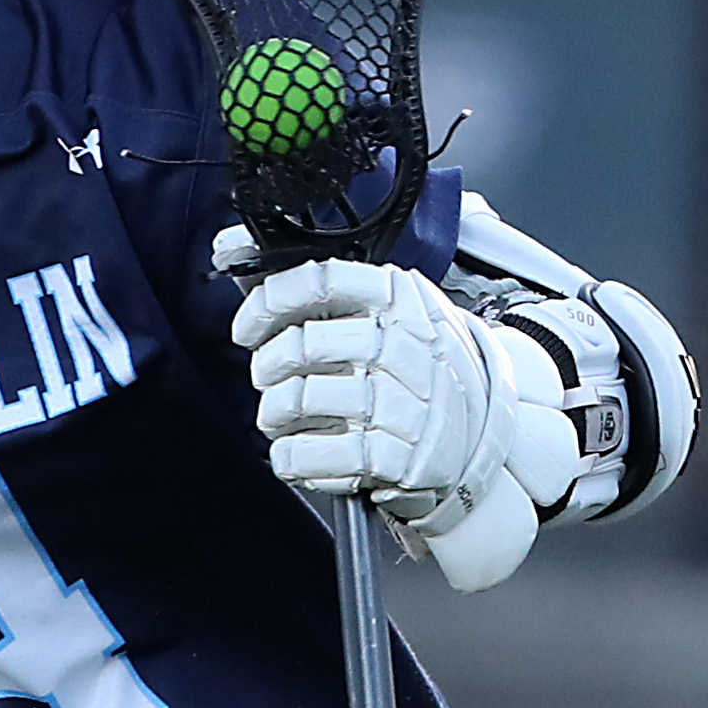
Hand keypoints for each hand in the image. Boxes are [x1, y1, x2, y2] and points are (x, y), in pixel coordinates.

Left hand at [232, 259, 577, 590]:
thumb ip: (311, 288)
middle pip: (302, 345)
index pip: (320, 280)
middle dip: (267, 366)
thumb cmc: (414, 370)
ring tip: (283, 416)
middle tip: (269, 378)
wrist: (477, 440)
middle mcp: (406, 347)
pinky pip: (311, 454)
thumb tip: (231, 250)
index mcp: (400, 300)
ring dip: (275, 413)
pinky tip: (301, 450)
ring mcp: (404, 404)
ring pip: (299, 399)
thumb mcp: (384, 313)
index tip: (248, 327)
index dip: (268, 302)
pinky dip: (292, 456)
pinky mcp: (396, 457)